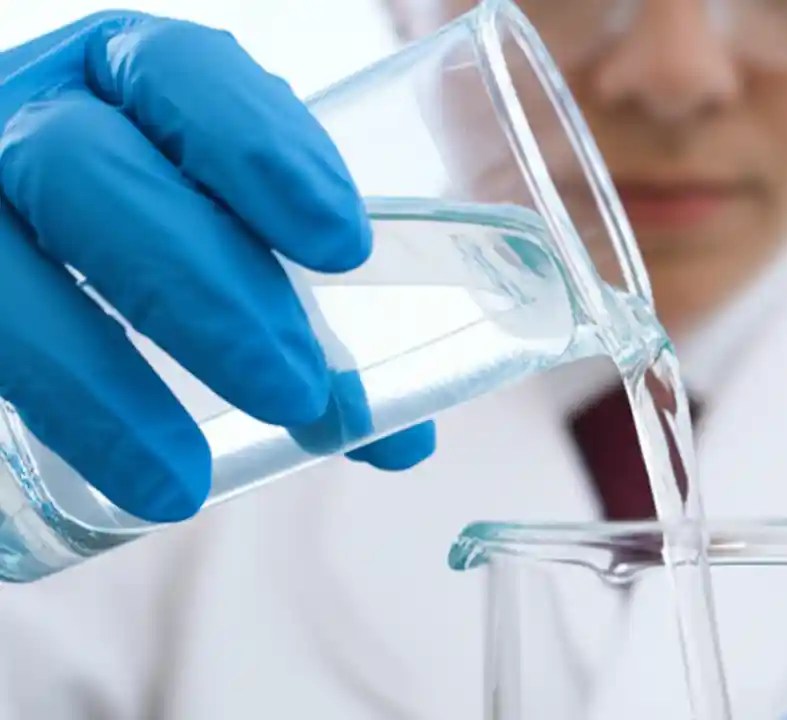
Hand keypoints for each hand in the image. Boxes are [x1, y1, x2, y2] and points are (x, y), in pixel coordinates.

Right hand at [0, 13, 433, 522]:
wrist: (29, 256)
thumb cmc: (154, 239)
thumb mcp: (230, 244)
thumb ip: (311, 325)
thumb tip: (403, 438)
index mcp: (123, 74)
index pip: (182, 72)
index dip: (260, 149)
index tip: (343, 245)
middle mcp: (29, 116)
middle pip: (88, 170)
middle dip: (202, 289)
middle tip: (294, 392)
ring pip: (6, 272)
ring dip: (103, 380)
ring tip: (188, 484)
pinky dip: (64, 418)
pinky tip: (129, 487)